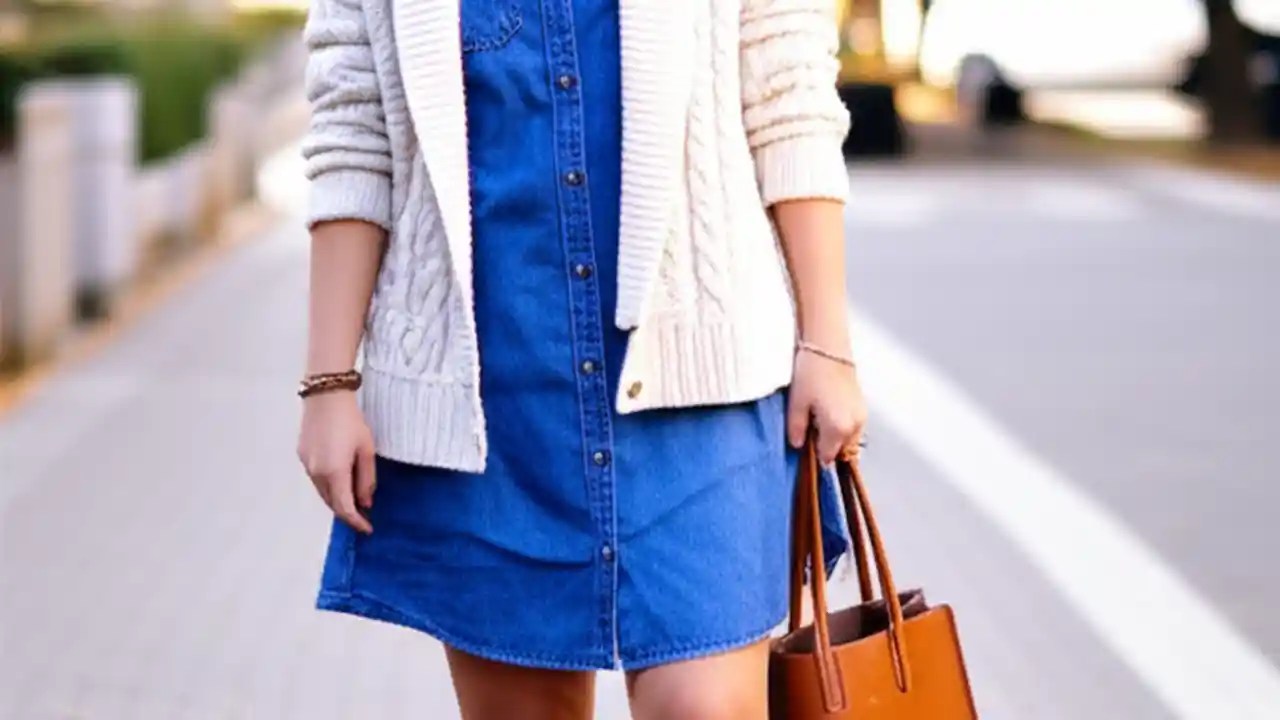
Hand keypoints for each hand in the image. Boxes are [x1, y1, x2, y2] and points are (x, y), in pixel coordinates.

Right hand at [296, 391, 376, 533]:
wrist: (326, 396)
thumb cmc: (351, 421)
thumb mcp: (366, 450)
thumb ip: (366, 479)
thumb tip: (365, 503)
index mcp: (334, 473)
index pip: (344, 508)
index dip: (356, 522)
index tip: (367, 529)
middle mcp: (316, 473)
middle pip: (332, 503)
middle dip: (347, 512)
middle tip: (363, 516)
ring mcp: (306, 465)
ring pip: (322, 492)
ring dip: (337, 499)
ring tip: (353, 499)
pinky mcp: (302, 456)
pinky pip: (316, 479)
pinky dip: (328, 486)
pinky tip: (339, 480)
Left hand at [786, 346, 867, 464]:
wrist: (827, 347)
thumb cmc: (811, 373)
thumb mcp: (796, 404)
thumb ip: (796, 429)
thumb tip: (798, 445)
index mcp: (838, 428)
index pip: (827, 456)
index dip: (814, 454)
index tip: (805, 443)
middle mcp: (854, 425)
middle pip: (841, 451)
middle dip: (827, 446)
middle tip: (811, 431)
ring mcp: (861, 416)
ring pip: (849, 441)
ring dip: (836, 438)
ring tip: (819, 420)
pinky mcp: (863, 406)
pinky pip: (854, 428)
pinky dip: (843, 427)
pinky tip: (829, 413)